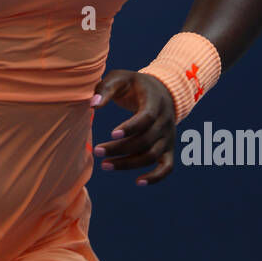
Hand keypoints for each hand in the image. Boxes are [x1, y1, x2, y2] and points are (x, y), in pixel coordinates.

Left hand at [90, 70, 176, 185]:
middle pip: (145, 140)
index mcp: (155, 102)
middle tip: (97, 151)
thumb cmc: (133, 84)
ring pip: (151, 156)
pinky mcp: (168, 148)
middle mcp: (165, 121)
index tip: (112, 134)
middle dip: (120, 148)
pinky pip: (167, 167)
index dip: (131, 127)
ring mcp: (168, 136)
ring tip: (104, 165)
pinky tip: (138, 182)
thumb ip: (105, 89)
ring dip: (129, 163)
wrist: (161, 91)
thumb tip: (93, 105)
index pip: (147, 118)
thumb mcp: (119, 78)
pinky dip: (155, 177)